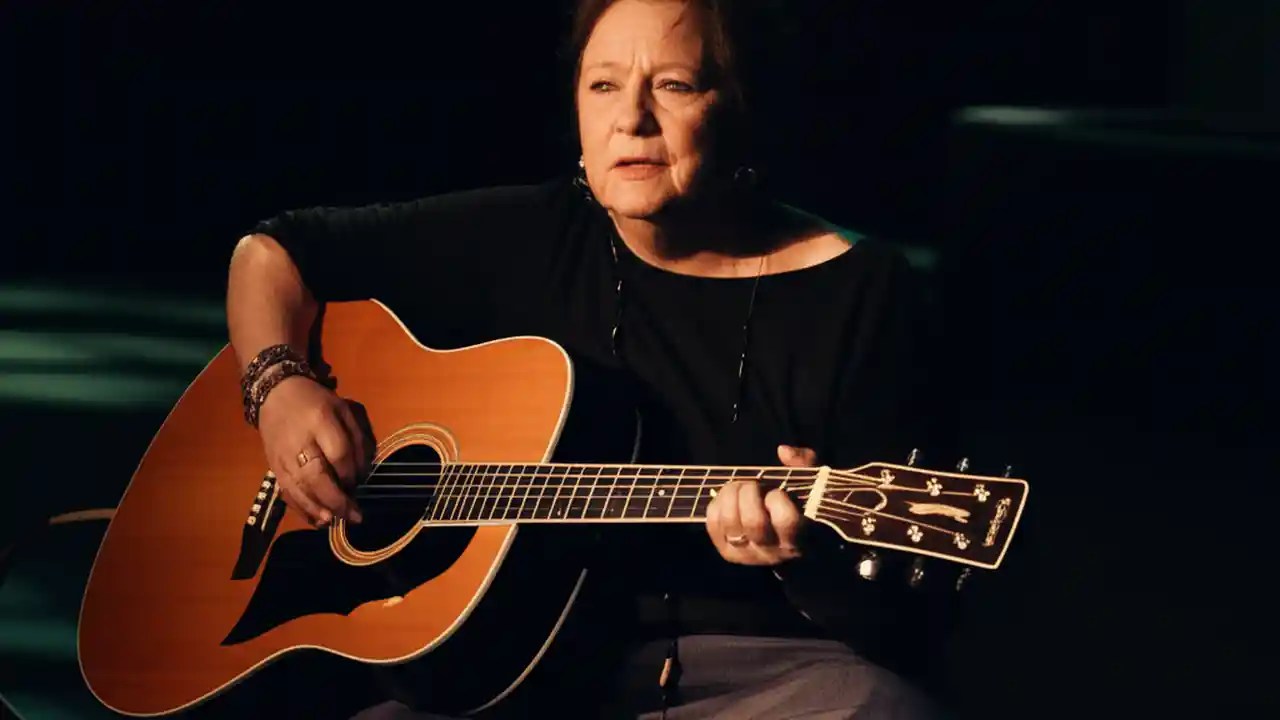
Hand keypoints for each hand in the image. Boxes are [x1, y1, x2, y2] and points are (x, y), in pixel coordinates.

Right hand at [257, 375, 370, 526]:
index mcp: (321, 420)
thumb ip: (357, 440)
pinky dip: (301, 509)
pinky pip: (286, 493)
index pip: (338, 454)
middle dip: (336, 500)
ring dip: (318, 510)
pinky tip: (317, 520)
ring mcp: (282, 457)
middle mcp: (299, 441)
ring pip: (298, 489)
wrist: (277, 394)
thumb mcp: (345, 411)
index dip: (351, 474)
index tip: (359, 484)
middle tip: (354, 516)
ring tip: (334, 522)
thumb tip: (361, 476)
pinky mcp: (273, 467)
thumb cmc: (317, 403)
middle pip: (315, 476)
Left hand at [705, 444, 816, 565]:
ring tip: (740, 488)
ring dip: (730, 494)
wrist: (786, 547)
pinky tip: (728, 499)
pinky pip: (713, 523)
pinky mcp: (728, 552)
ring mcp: (748, 555)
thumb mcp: (812, 487)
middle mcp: (773, 552)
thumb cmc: (801, 511)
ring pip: (730, 520)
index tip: (777, 492)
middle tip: (754, 484)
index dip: (777, 498)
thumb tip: (782, 450)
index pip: (786, 520)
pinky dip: (717, 503)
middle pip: (753, 521)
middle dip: (749, 492)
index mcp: (799, 538)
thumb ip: (805, 464)